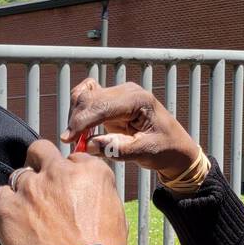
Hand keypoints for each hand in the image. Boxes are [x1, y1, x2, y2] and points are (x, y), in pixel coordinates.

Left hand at [0, 139, 127, 244]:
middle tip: (41, 185)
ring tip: (31, 215)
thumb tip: (84, 189)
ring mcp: (30, 188)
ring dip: (24, 191)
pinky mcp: (8, 207)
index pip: (73, 158)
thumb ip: (96, 190)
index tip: (68, 189)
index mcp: (89, 171)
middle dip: (40, 162)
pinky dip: (7, 207)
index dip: (69, 174)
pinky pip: (0, 195)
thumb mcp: (115, 210)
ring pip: (19, 175)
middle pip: (40, 151)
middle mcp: (58, 172)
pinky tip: (17, 224)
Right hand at [61, 78, 200, 181]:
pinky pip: (88, 100)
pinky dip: (79, 112)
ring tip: (77, 139)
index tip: (68, 139)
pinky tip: (80, 131)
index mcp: (138, 99)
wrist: (175, 147)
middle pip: (90, 98)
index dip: (82, 122)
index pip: (102, 105)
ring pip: (84, 96)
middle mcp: (126, 91)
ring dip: (76, 116)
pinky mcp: (111, 102)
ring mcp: (118, 94)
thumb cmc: (165, 149)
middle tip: (71, 144)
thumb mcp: (145, 153)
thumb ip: (118, 149)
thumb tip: (88, 145)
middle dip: (77, 120)